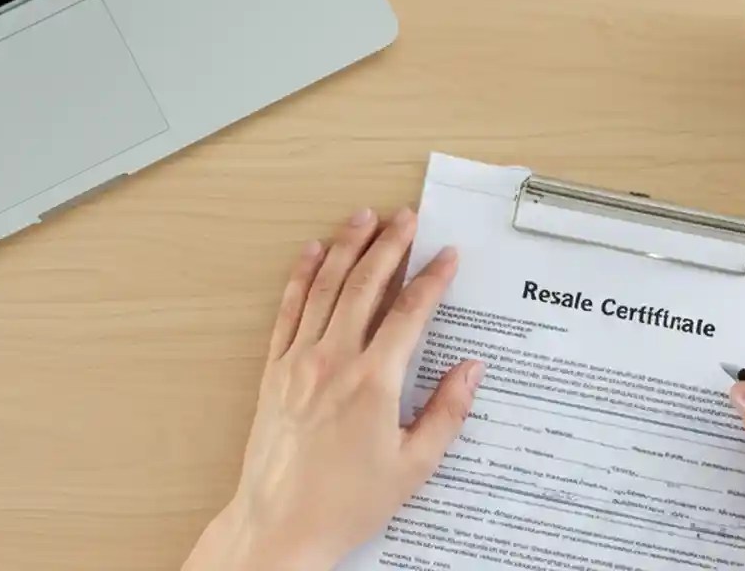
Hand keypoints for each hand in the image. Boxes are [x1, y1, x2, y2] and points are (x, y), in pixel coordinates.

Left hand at [183, 208, 483, 570]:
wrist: (280, 526)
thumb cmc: (346, 503)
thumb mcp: (413, 466)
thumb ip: (446, 413)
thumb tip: (470, 370)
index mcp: (374, 383)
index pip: (410, 313)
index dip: (432, 279)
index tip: (447, 257)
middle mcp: (334, 362)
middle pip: (365, 285)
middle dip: (390, 245)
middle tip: (407, 218)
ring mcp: (299, 362)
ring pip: (325, 288)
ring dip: (346, 247)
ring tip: (363, 218)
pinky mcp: (274, 372)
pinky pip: (288, 311)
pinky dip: (301, 277)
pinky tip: (311, 254)